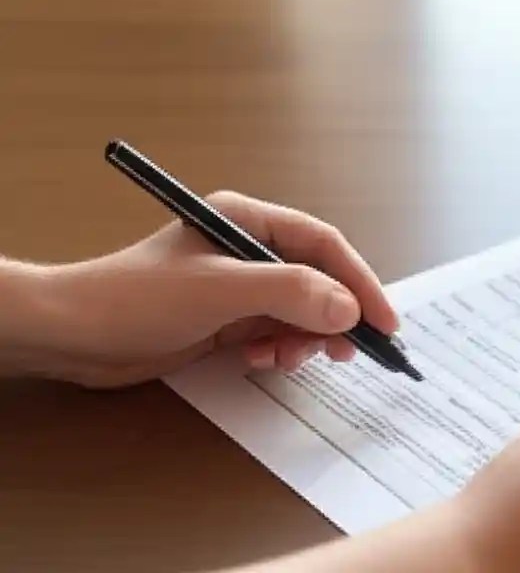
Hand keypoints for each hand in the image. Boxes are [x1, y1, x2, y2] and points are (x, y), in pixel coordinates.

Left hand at [22, 191, 397, 387]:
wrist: (72, 335)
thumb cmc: (136, 298)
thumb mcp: (221, 292)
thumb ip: (289, 294)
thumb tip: (348, 309)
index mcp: (248, 220)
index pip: (324, 245)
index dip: (359, 281)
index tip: (384, 321)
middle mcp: (248, 247)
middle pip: (319, 279)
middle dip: (335, 316)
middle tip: (347, 352)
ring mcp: (238, 285)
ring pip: (301, 311)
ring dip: (305, 339)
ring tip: (289, 360)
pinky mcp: (227, 318)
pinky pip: (276, 332)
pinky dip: (280, 350)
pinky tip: (260, 363)